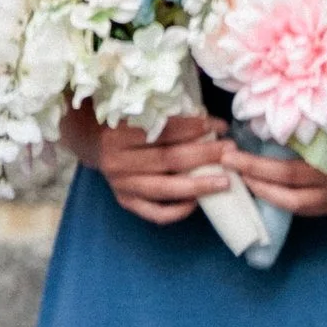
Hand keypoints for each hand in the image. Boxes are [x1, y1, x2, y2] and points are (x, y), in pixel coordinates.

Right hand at [66, 105, 235, 228]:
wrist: (96, 144)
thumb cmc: (129, 125)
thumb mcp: (140, 114)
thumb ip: (168, 116)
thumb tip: (214, 123)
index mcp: (119, 133)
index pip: (163, 131)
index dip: (194, 128)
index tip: (220, 125)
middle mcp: (117, 161)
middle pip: (168, 159)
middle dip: (204, 155)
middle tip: (230, 150)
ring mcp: (121, 184)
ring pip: (165, 188)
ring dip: (198, 185)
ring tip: (225, 181)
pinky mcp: (126, 201)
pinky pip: (155, 213)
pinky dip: (178, 211)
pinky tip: (198, 203)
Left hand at [235, 106, 326, 218]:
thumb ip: (321, 111)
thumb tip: (280, 94)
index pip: (286, 172)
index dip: (256, 166)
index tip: (232, 151)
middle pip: (283, 191)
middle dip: (251, 178)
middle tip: (225, 162)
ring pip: (290, 205)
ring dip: (261, 192)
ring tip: (240, 176)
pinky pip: (302, 209)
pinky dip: (279, 200)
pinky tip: (262, 187)